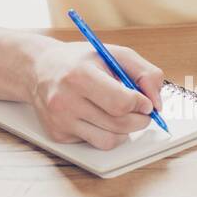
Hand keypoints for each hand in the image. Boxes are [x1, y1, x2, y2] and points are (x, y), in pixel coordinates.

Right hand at [27, 38, 163, 149]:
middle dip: (139, 120)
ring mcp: (60, 120)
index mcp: (80, 75)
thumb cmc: (80, 60)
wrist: (39, 68)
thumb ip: (144, 72)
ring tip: (117, 113)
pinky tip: (96, 117)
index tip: (145, 101)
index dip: (141, 105)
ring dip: (123, 129)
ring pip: (110, 140)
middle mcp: (65, 100)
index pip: (121, 103)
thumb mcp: (113, 53)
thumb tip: (157, 103)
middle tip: (141, 111)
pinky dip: (104, 133)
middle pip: (119, 124)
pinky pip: (95, 144)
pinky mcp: (57, 135)